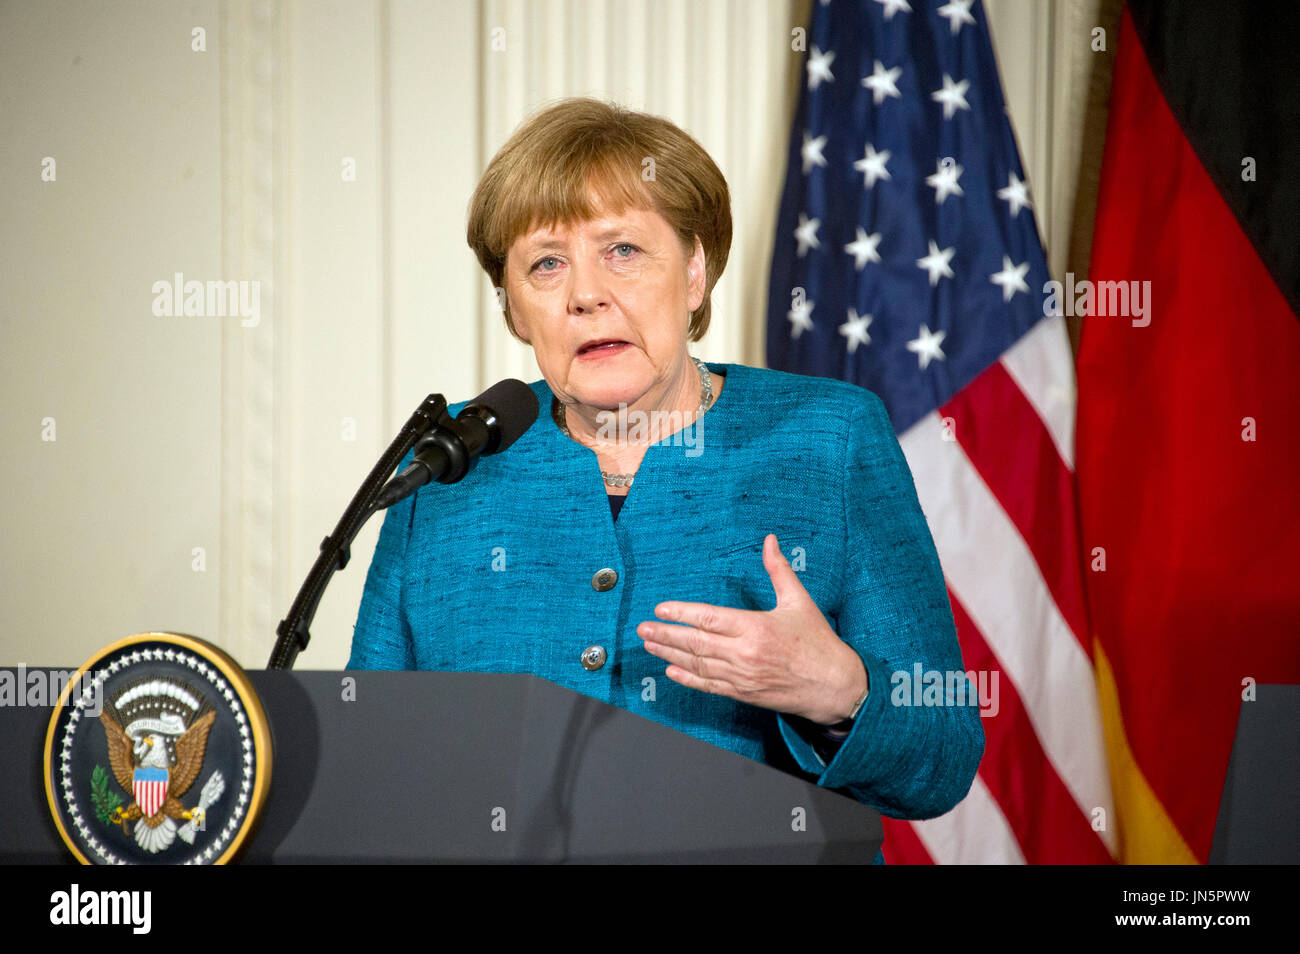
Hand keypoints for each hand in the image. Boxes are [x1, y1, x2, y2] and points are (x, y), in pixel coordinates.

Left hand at [637, 533, 868, 724]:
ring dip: (669, 654)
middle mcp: (744, 654)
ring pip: (697, 664)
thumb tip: (769, 540)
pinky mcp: (743, 694)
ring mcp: (742, 677)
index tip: (662, 608)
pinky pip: (708, 686)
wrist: (834, 687)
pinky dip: (687, 678)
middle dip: (665, 634)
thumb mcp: (799, 601)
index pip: (708, 619)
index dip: (681, 613)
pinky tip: (671, 671)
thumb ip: (779, 570)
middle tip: (643, 628)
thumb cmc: (818, 643)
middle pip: (695, 642)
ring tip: (650, 644)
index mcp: (755, 628)